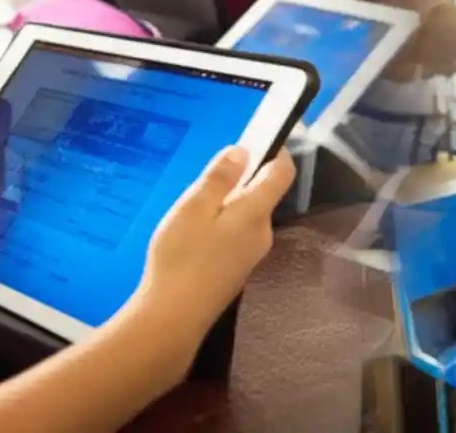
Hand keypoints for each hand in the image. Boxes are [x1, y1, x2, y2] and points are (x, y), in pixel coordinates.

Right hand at [139, 147, 294, 331]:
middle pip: (262, 194)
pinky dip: (221, 226)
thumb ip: (220, 177)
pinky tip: (193, 236)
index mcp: (256, 212)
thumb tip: (243, 152)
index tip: (258, 137)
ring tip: (192, 208)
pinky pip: (235, 236)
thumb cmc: (182, 256)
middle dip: (241, 179)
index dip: (276, 150)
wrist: (174, 317)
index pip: (282, 173)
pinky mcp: (236, 272)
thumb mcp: (194, 207)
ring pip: (246, 217)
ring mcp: (250, 256)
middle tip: (206, 177)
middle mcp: (262, 233)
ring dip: (227, 204)